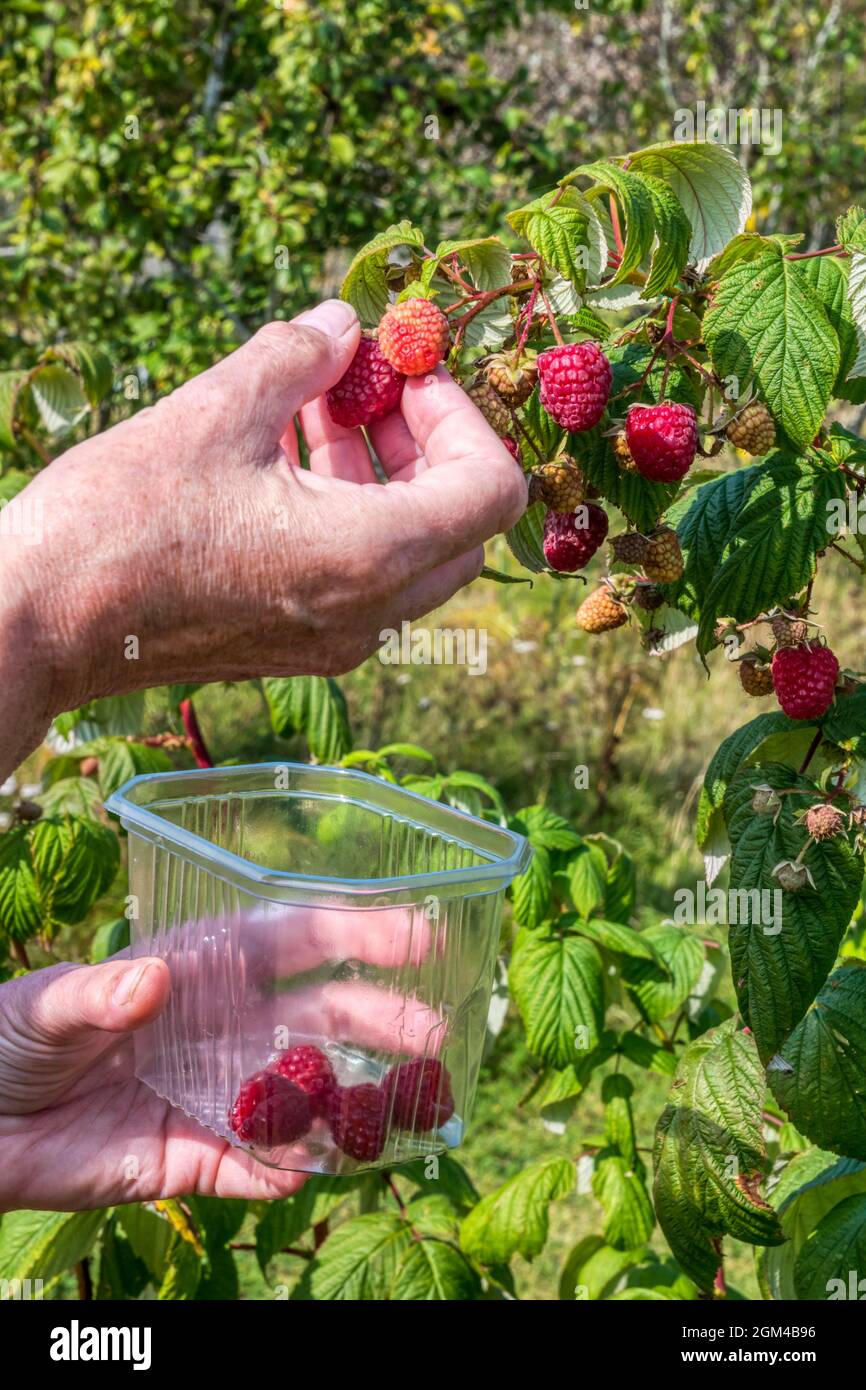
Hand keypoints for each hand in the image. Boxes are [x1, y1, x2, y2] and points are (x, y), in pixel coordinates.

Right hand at [0, 300, 525, 776]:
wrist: (37, 625)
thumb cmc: (117, 524)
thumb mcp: (214, 411)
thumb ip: (300, 356)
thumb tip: (345, 324)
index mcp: (369, 557)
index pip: (492, 489)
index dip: (463, 415)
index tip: (405, 370)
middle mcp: (369, 612)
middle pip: (459, 522)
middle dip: (426, 440)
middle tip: (368, 382)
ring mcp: (335, 639)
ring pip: (408, 549)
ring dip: (381, 469)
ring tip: (312, 402)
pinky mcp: (296, 645)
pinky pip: (359, 575)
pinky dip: (345, 510)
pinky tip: (281, 453)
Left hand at [0, 904, 440, 1210]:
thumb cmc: (9, 1036)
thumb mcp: (46, 1005)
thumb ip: (98, 995)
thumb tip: (152, 984)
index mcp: (201, 969)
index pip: (295, 941)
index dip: (359, 934)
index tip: (421, 935)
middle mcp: (224, 1027)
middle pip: (321, 1019)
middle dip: (381, 1022)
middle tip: (436, 1036)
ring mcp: (216, 1093)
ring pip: (305, 1096)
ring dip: (353, 1103)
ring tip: (404, 1112)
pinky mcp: (194, 1158)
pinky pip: (254, 1167)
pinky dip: (284, 1170)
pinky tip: (310, 1170)